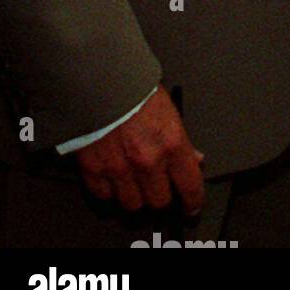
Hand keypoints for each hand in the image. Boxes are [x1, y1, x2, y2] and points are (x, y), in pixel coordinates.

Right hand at [75, 86, 204, 216]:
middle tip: (162, 192)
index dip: (193, 201)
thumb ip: (182, 141)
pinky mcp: (94, 171)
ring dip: (137, 198)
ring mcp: (120, 169)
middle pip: (160, 201)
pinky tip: (114, 181)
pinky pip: (104, 196)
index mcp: (172, 144)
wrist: (101, 82)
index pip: (190, 186)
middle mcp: (148, 162)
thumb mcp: (171, 112)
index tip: (192, 207)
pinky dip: (110, 192)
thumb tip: (195, 159)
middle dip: (163, 199)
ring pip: (132, 204)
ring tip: (138, 188)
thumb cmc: (136, 91)